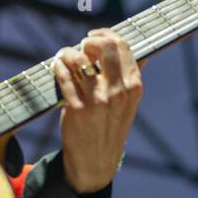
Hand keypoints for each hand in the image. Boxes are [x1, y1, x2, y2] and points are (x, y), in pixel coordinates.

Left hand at [52, 28, 143, 193]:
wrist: (96, 162)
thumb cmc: (110, 129)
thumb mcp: (128, 105)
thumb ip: (130, 79)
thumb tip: (140, 54)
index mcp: (133, 87)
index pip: (123, 46)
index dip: (105, 35)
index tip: (94, 36)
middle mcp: (118, 92)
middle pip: (105, 47)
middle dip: (89, 41)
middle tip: (81, 46)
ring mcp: (97, 101)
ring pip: (80, 59)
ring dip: (68, 52)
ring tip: (64, 56)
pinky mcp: (76, 109)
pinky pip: (64, 76)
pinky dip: (58, 66)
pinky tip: (57, 66)